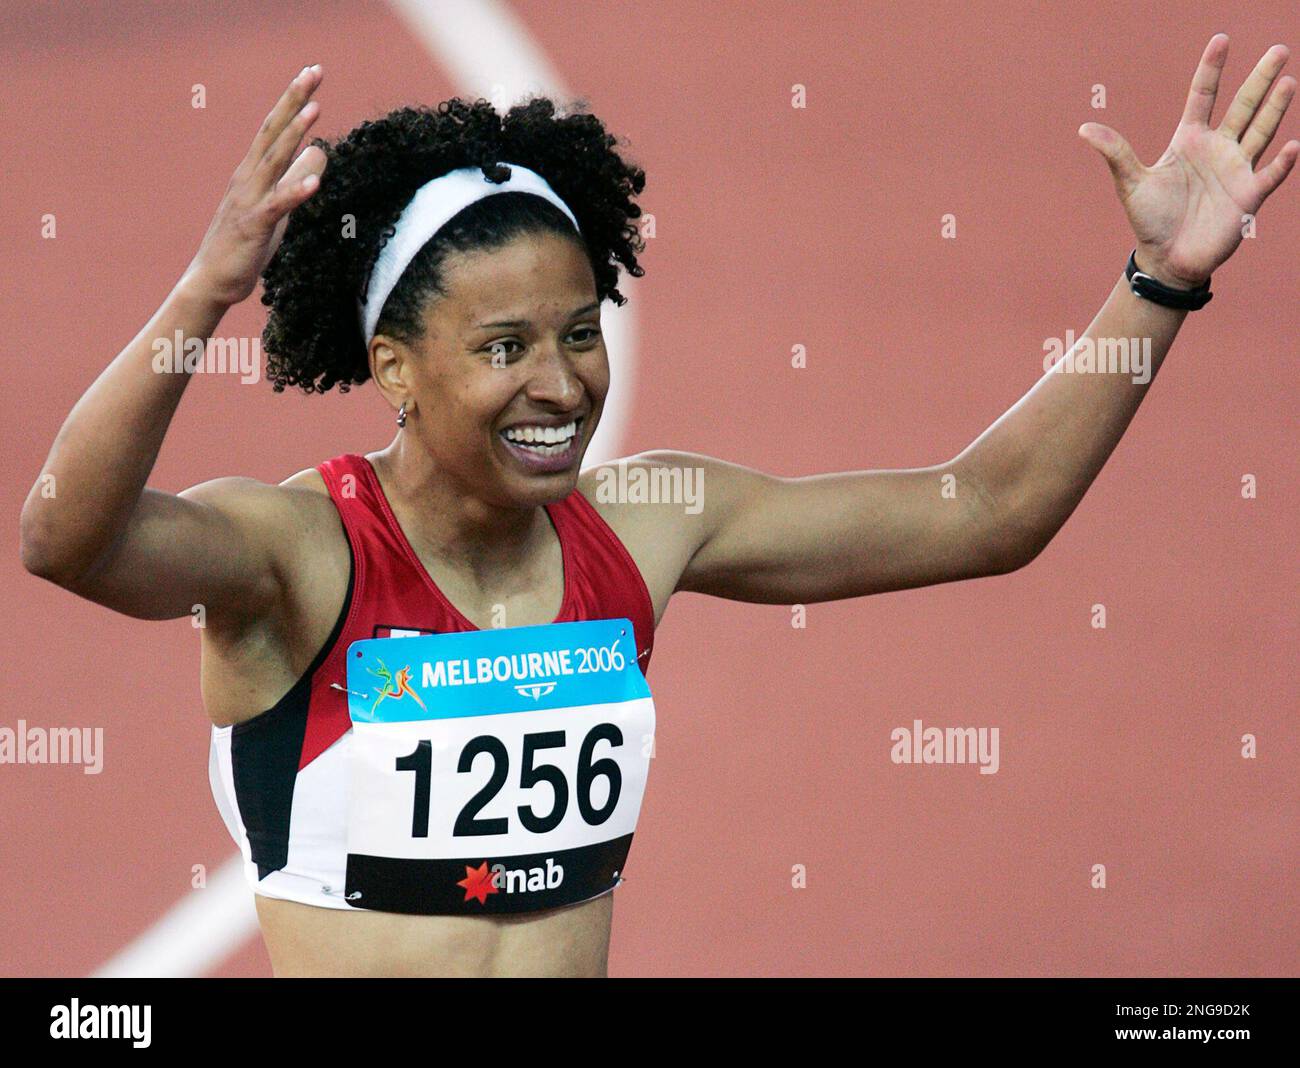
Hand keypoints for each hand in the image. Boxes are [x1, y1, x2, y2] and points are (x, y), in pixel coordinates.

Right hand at [183, 65, 326, 305]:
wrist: (212, 281)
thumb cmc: (243, 245)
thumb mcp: (279, 209)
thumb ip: (296, 178)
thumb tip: (320, 152)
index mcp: (253, 172)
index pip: (275, 128)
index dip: (294, 100)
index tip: (312, 73)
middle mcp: (248, 178)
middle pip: (273, 131)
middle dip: (294, 100)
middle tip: (314, 70)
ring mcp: (249, 200)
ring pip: (274, 160)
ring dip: (294, 134)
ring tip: (316, 110)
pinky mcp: (253, 226)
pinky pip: (277, 206)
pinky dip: (295, 193)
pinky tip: (315, 184)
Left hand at [1079, 35, 1297, 288]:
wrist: (1166, 258)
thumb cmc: (1149, 220)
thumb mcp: (1130, 182)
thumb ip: (1115, 153)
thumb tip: (1084, 128)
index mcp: (1189, 140)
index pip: (1203, 95)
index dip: (1212, 68)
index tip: (1221, 39)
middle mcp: (1217, 149)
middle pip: (1243, 106)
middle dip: (1259, 79)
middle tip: (1278, 51)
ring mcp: (1236, 170)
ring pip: (1261, 131)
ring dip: (1275, 109)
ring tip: (1287, 82)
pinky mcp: (1248, 196)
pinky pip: (1269, 174)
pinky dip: (1280, 162)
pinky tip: (1290, 146)